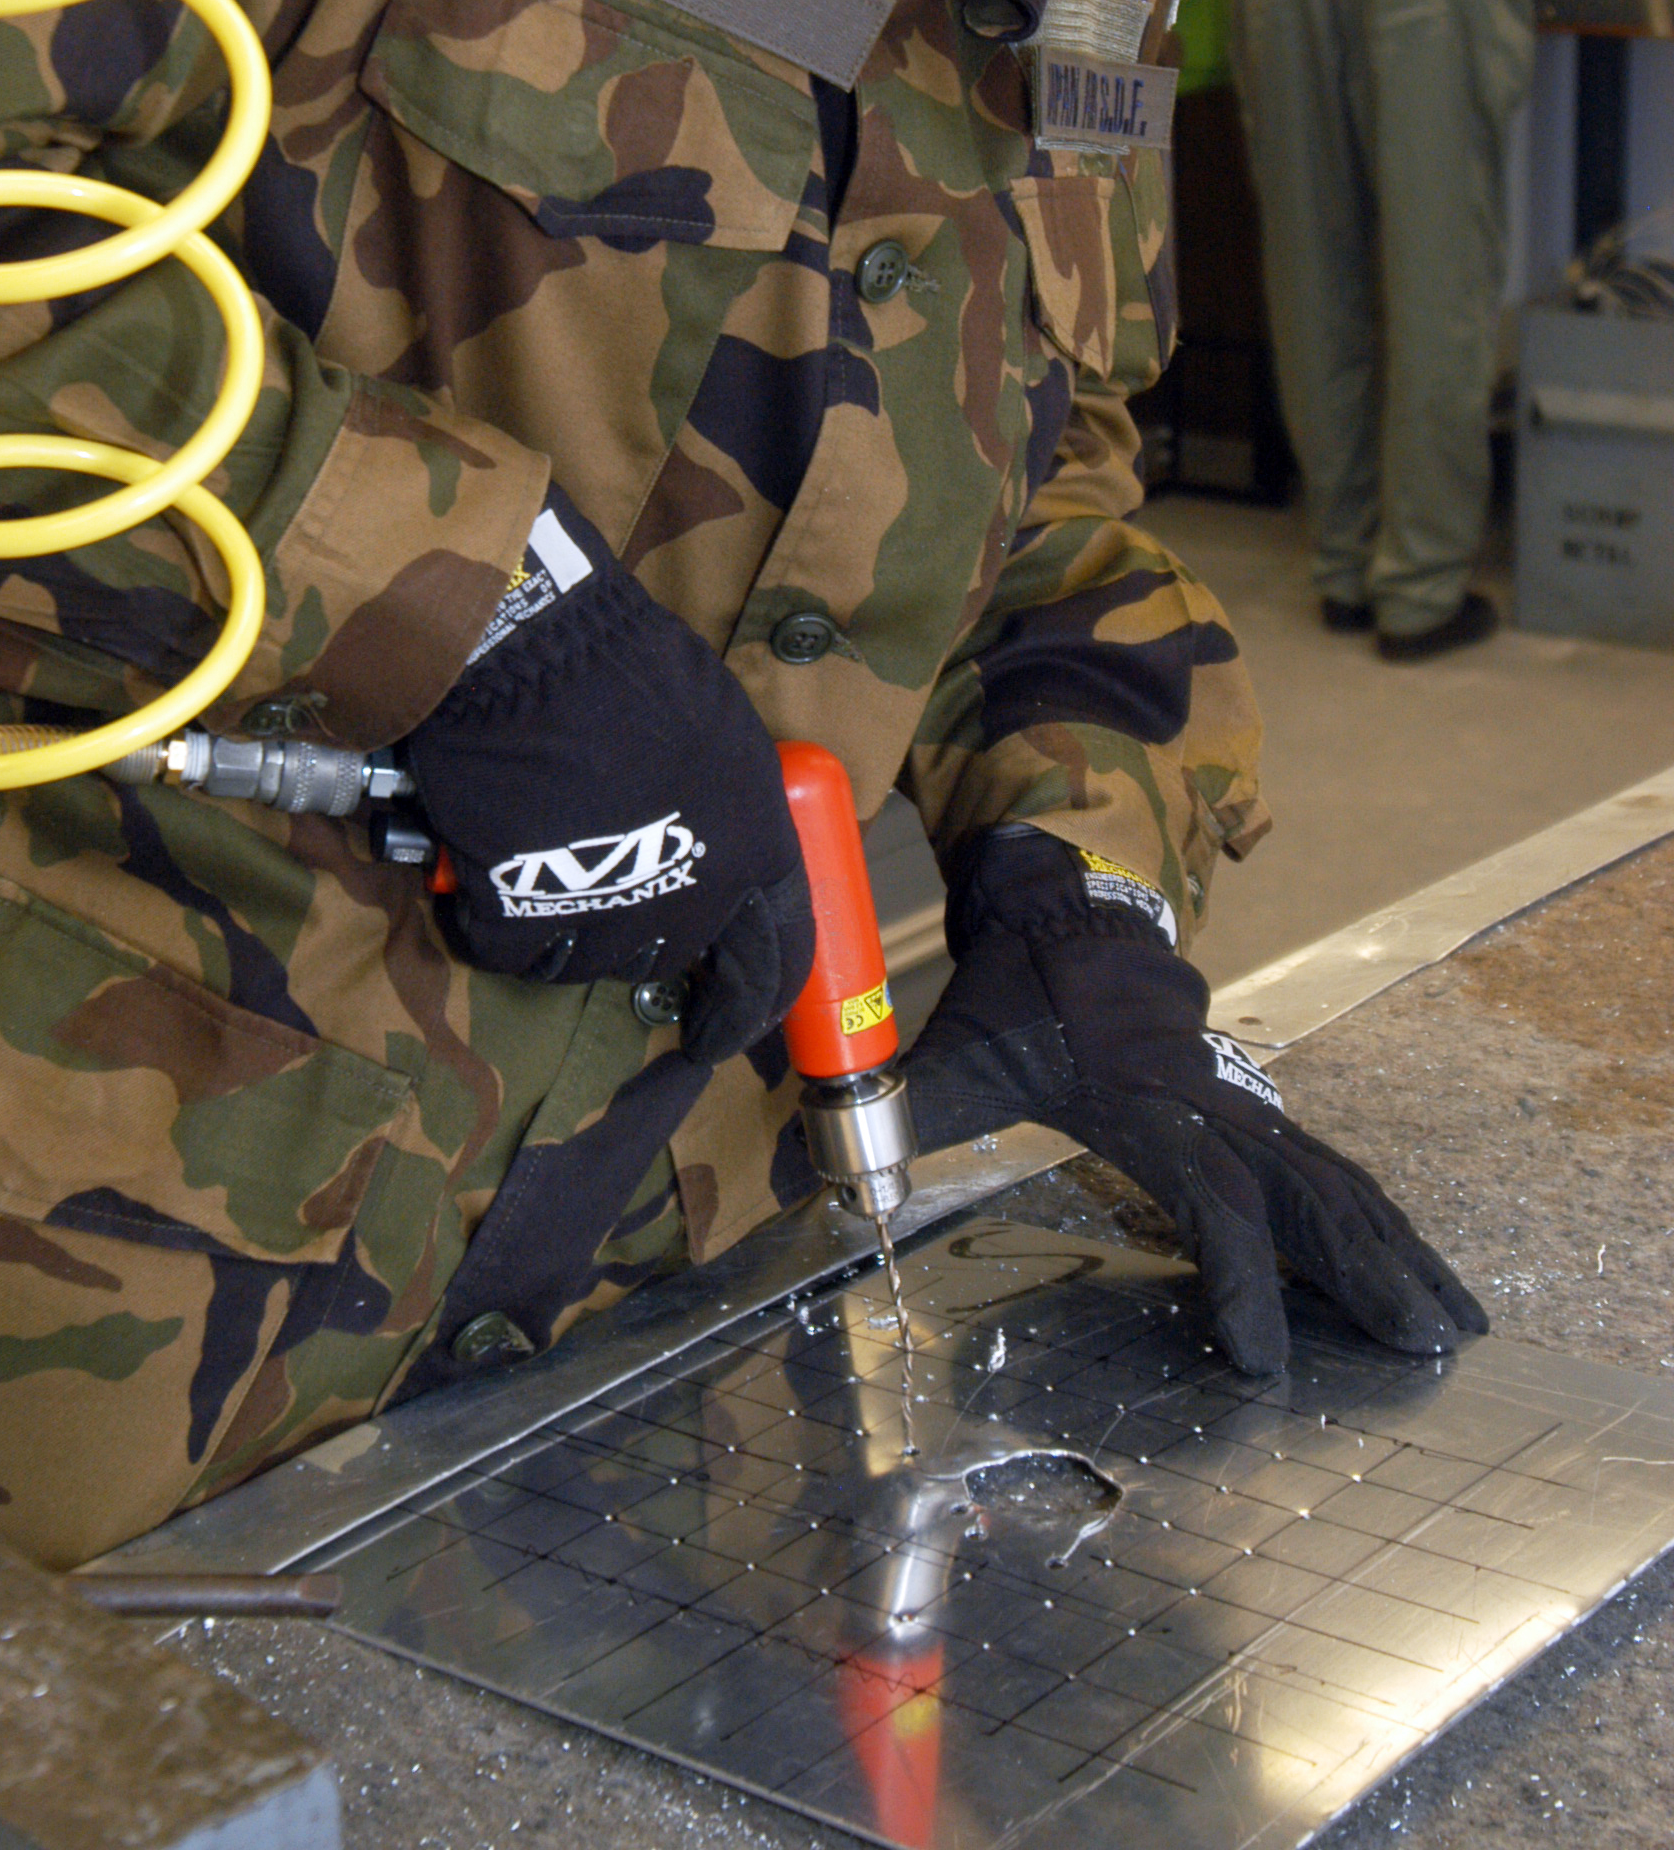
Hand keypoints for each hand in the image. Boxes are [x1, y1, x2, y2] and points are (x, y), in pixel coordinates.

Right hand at [404, 489, 813, 1065]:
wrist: (539, 657)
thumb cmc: (639, 670)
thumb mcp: (724, 737)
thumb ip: (731, 810)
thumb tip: (715, 839)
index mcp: (756, 861)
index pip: (778, 961)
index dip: (758, 1000)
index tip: (742, 1020)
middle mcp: (690, 910)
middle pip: (671, 959)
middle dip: (644, 934)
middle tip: (611, 895)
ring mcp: (604, 925)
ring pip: (588, 961)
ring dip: (571, 925)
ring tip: (546, 862)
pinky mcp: (519, 922)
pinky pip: (511, 951)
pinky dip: (495, 920)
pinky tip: (487, 876)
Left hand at [904, 827, 1487, 1374]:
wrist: (1064, 895)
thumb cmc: (1009, 984)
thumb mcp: (948, 1048)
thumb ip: (892, 1111)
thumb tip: (802, 1179)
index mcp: (1146, 1100)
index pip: (1210, 1196)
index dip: (1236, 1276)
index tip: (1260, 1361)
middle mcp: (1209, 1102)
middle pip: (1306, 1193)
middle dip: (1368, 1273)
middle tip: (1425, 1350)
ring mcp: (1238, 1097)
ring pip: (1332, 1179)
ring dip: (1393, 1250)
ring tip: (1454, 1322)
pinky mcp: (1246, 1101)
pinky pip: (1325, 1166)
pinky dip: (1375, 1217)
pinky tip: (1413, 1268)